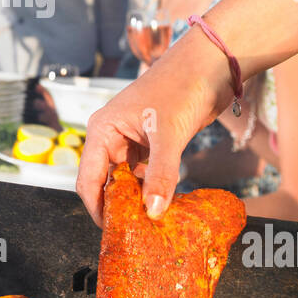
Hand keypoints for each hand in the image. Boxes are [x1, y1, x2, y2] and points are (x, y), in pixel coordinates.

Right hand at [76, 34, 227, 225]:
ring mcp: (133, 139)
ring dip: (137, 199)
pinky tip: (164, 204)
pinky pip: (146, 172)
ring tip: (151, 224)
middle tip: (134, 233)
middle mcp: (112, 136)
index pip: (87, 179)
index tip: (112, 232)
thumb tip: (153, 213)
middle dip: (118, 206)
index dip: (96, 207)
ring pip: (127, 179)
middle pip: (106, 182)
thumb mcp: (169, 135)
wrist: (210, 64)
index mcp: (103, 130)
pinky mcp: (153, 142)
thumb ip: (160, 175)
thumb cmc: (182, 88)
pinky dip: (153, 188)